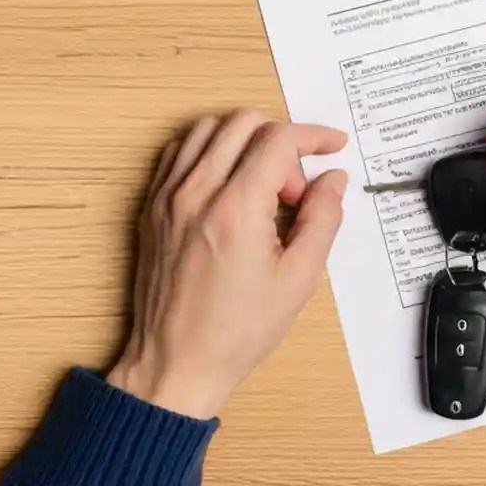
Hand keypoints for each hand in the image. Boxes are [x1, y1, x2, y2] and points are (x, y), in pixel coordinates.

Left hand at [107, 111, 347, 418]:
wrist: (176, 363)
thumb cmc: (236, 331)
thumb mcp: (298, 279)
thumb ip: (322, 219)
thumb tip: (333, 179)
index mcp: (236, 209)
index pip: (279, 139)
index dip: (314, 135)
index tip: (333, 146)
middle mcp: (197, 192)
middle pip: (244, 122)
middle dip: (281, 142)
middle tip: (296, 188)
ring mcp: (168, 197)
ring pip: (208, 128)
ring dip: (244, 142)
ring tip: (262, 187)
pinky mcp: (152, 207)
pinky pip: (180, 152)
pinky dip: (210, 152)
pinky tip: (228, 185)